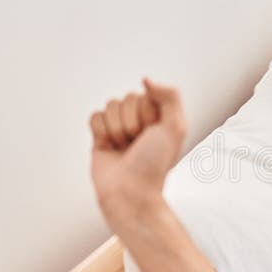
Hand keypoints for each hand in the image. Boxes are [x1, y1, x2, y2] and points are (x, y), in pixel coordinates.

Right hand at [89, 78, 186, 213]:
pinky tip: (110, 147)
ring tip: (124, 148)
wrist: (130, 192)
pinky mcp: (101, 136)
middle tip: (137, 144)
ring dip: (117, 129)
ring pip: (109, 106)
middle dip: (130, 123)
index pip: (145, 94)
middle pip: (125, 99)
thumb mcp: (175, 127)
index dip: (147, 114)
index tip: (153, 134)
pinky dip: (101, 131)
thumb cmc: (155, 164)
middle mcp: (140, 120)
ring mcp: (120, 127)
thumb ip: (170, 96)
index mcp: (160, 116)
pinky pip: (95, 117)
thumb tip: (146, 79)